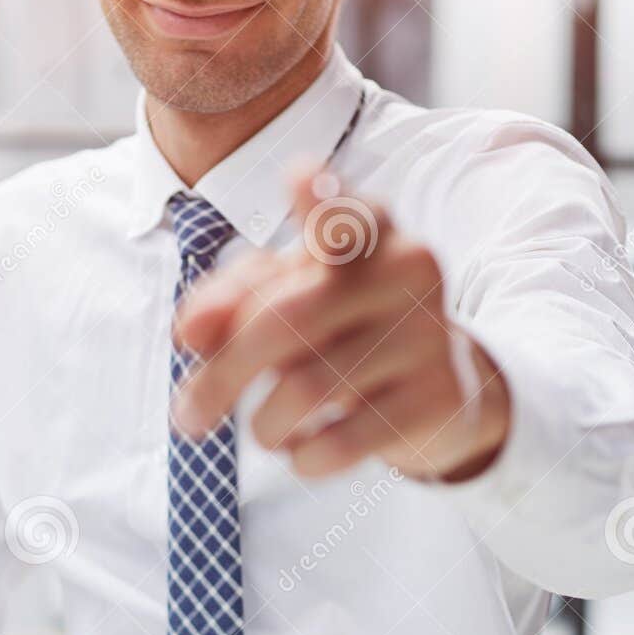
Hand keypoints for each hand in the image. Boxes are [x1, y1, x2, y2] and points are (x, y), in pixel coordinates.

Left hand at [172, 164, 509, 482]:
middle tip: (189, 414)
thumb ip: (231, 300)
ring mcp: (428, 335)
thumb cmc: (346, 330)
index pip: (346, 211)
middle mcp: (406, 272)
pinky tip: (303, 452)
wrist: (444, 390)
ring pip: (306, 387)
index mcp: (370, 231)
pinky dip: (303, 456)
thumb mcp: (292, 299)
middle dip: (222, 375)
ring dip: (263, 424)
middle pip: (284, 320)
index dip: (321, 200)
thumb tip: (189, 333)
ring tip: (266, 430)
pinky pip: (342, 440)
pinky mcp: (435, 399)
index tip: (300, 178)